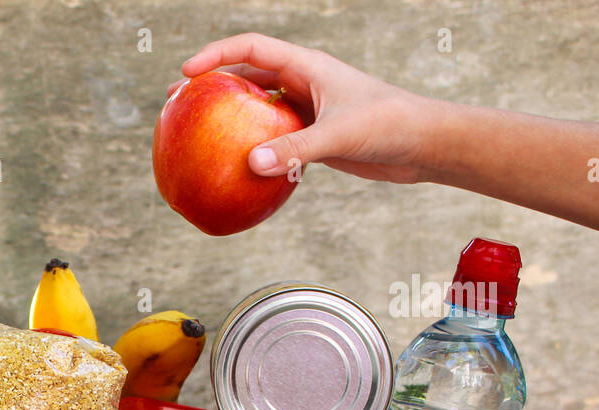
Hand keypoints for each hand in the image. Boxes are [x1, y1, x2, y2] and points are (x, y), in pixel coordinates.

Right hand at [172, 33, 436, 183]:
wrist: (422, 144)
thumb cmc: (389, 126)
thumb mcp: (340, 135)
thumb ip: (295, 149)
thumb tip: (251, 165)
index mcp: (307, 66)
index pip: (252, 50)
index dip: (217, 56)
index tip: (188, 74)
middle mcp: (303, 83)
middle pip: (246, 77)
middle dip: (210, 86)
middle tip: (175, 102)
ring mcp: (306, 110)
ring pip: (256, 111)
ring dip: (227, 120)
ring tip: (195, 136)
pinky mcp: (312, 137)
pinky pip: (271, 141)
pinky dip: (250, 152)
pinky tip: (232, 171)